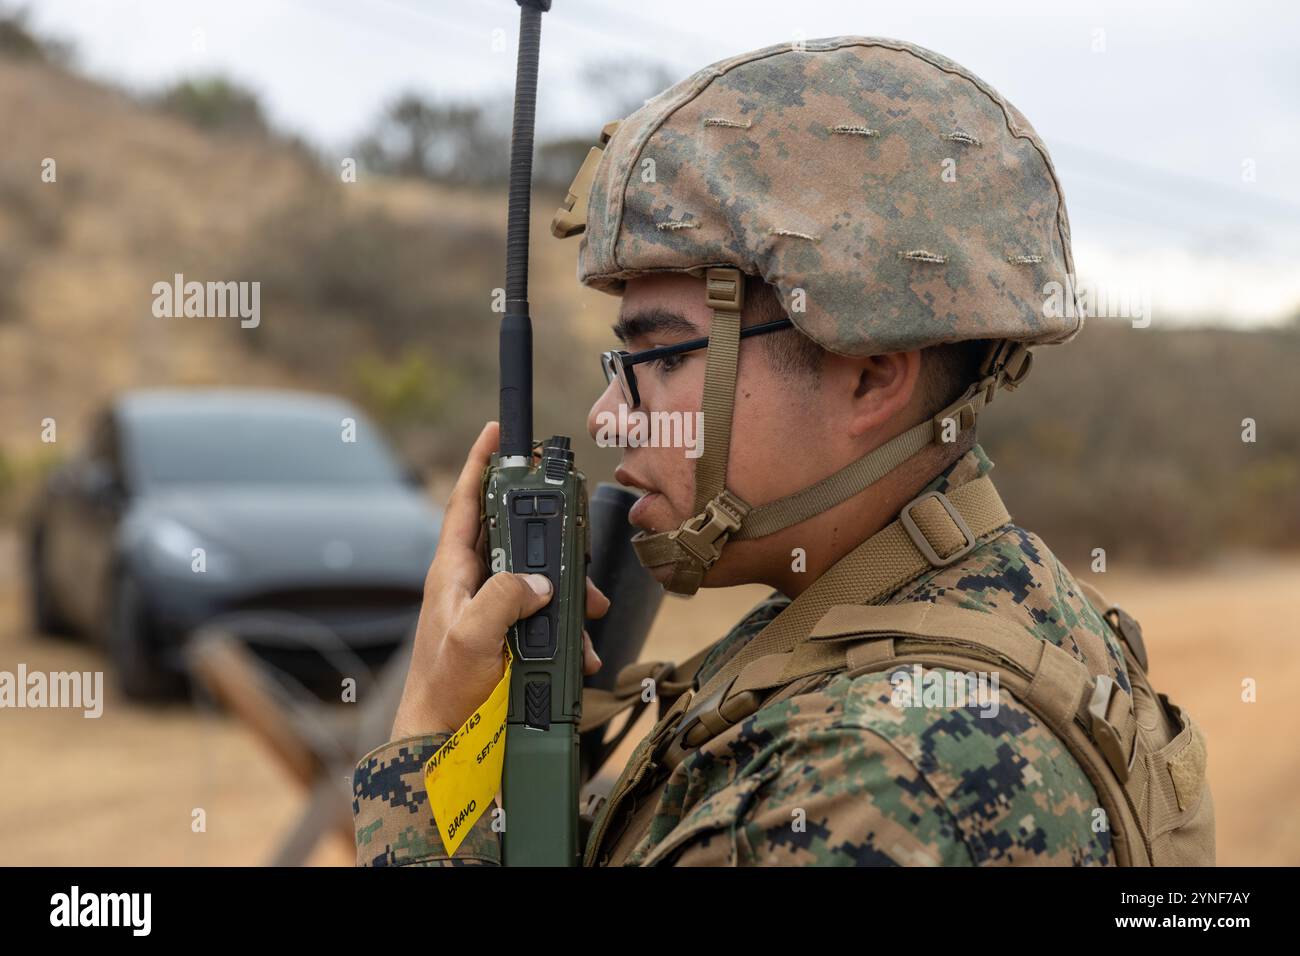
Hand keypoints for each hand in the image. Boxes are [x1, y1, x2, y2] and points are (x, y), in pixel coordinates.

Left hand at [391, 421, 608, 738]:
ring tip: (590, 615)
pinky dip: (566, 630)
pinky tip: (580, 653)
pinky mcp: (504, 635)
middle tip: (577, 548)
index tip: (496, 432)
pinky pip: (543, 616)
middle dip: (552, 542)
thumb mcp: (473, 638)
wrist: (442, 740)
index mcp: (452, 571)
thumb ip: (504, 600)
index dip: (480, 463)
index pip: (466, 502)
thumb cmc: (444, 691)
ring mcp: (487, 609)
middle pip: (513, 536)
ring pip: (536, 578)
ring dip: (568, 594)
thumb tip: (540, 580)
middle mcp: (470, 583)